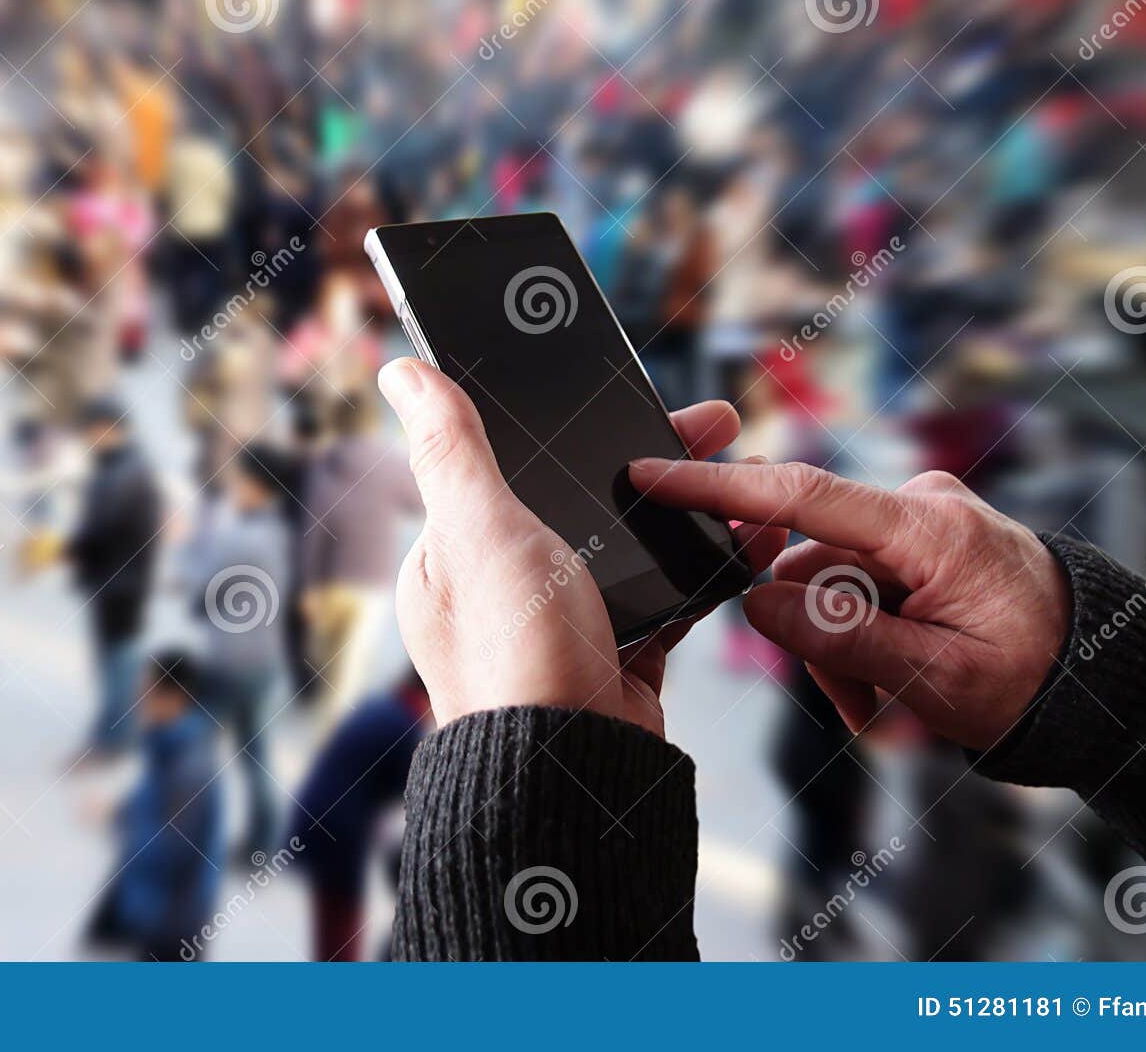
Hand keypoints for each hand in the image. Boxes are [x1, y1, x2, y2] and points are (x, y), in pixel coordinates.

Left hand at [377, 358, 785, 736]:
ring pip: (629, 543)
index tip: (623, 390)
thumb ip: (450, 450)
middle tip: (712, 424)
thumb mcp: (479, 531)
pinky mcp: (616, 657)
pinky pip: (666, 597)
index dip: (564, 424)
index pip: (505, 466)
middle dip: (650, 459)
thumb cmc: (514, 657)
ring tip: (743, 473)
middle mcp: (501, 590)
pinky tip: (744, 538)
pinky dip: (705, 566)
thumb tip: (401, 372)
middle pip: (579, 498)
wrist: (574, 773)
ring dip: (687, 506)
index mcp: (450, 556)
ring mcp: (561, 624)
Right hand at [628, 459, 1070, 749]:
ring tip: (883, 701)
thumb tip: (755, 601)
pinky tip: (887, 675)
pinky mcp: (919, 540)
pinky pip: (853, 580)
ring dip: (836, 644)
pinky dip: (855, 631)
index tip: (652, 472)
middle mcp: (922, 508)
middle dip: (813, 631)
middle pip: (808, 561)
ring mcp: (921, 521)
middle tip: (856, 698)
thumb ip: (841, 638)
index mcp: (930, 530)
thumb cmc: (1036, 683)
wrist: (1097, 681)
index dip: (717, 486)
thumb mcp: (939, 682)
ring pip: (825, 580)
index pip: (801, 495)